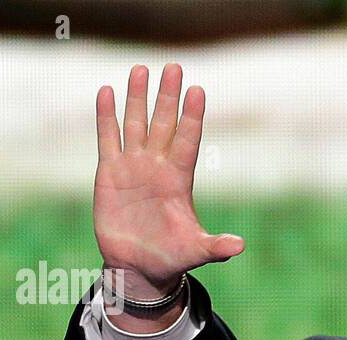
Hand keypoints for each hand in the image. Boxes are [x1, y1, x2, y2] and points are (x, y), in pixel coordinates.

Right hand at [94, 63, 243, 300]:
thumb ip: (216, 246)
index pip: (187, 141)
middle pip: (164, 124)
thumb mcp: (196, 251)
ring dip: (138, 98)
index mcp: (179, 180)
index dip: (191, 117)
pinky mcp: (109, 172)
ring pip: (136, 124)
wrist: (139, 266)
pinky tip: (107, 91)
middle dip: (168, 96)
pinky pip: (108, 138)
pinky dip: (106, 116)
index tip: (198, 90)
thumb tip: (239, 246)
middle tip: (174, 67)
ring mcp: (133, 166)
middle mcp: (157, 167)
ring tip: (140, 69)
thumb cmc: (171, 258)